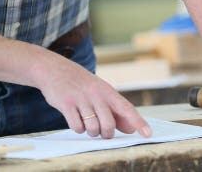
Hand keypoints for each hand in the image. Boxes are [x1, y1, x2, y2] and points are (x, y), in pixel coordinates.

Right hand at [33, 52, 152, 139]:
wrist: (53, 68)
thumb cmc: (79, 82)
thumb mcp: (98, 91)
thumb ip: (115, 110)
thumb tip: (130, 128)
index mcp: (106, 90)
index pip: (126, 108)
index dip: (138, 122)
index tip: (148, 134)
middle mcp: (95, 94)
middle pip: (108, 125)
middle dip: (106, 134)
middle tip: (101, 131)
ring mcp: (81, 98)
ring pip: (93, 128)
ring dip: (90, 131)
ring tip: (86, 122)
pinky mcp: (66, 104)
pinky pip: (77, 127)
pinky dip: (77, 128)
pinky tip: (75, 119)